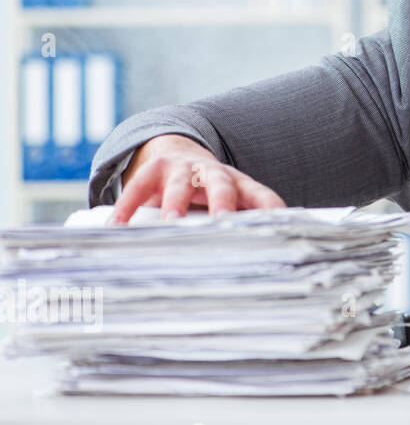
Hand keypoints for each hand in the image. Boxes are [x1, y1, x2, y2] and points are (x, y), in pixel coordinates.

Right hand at [112, 134, 285, 223]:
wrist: (180, 154)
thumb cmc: (210, 194)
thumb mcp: (229, 204)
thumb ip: (239, 227)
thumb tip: (254, 270)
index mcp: (240, 185)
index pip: (261, 195)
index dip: (269, 207)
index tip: (278, 223)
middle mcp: (214, 173)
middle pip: (222, 184)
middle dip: (223, 201)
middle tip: (222, 221)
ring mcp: (183, 168)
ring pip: (181, 183)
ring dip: (176, 202)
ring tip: (170, 222)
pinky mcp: (154, 169)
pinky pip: (139, 186)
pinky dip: (127, 206)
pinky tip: (117, 226)